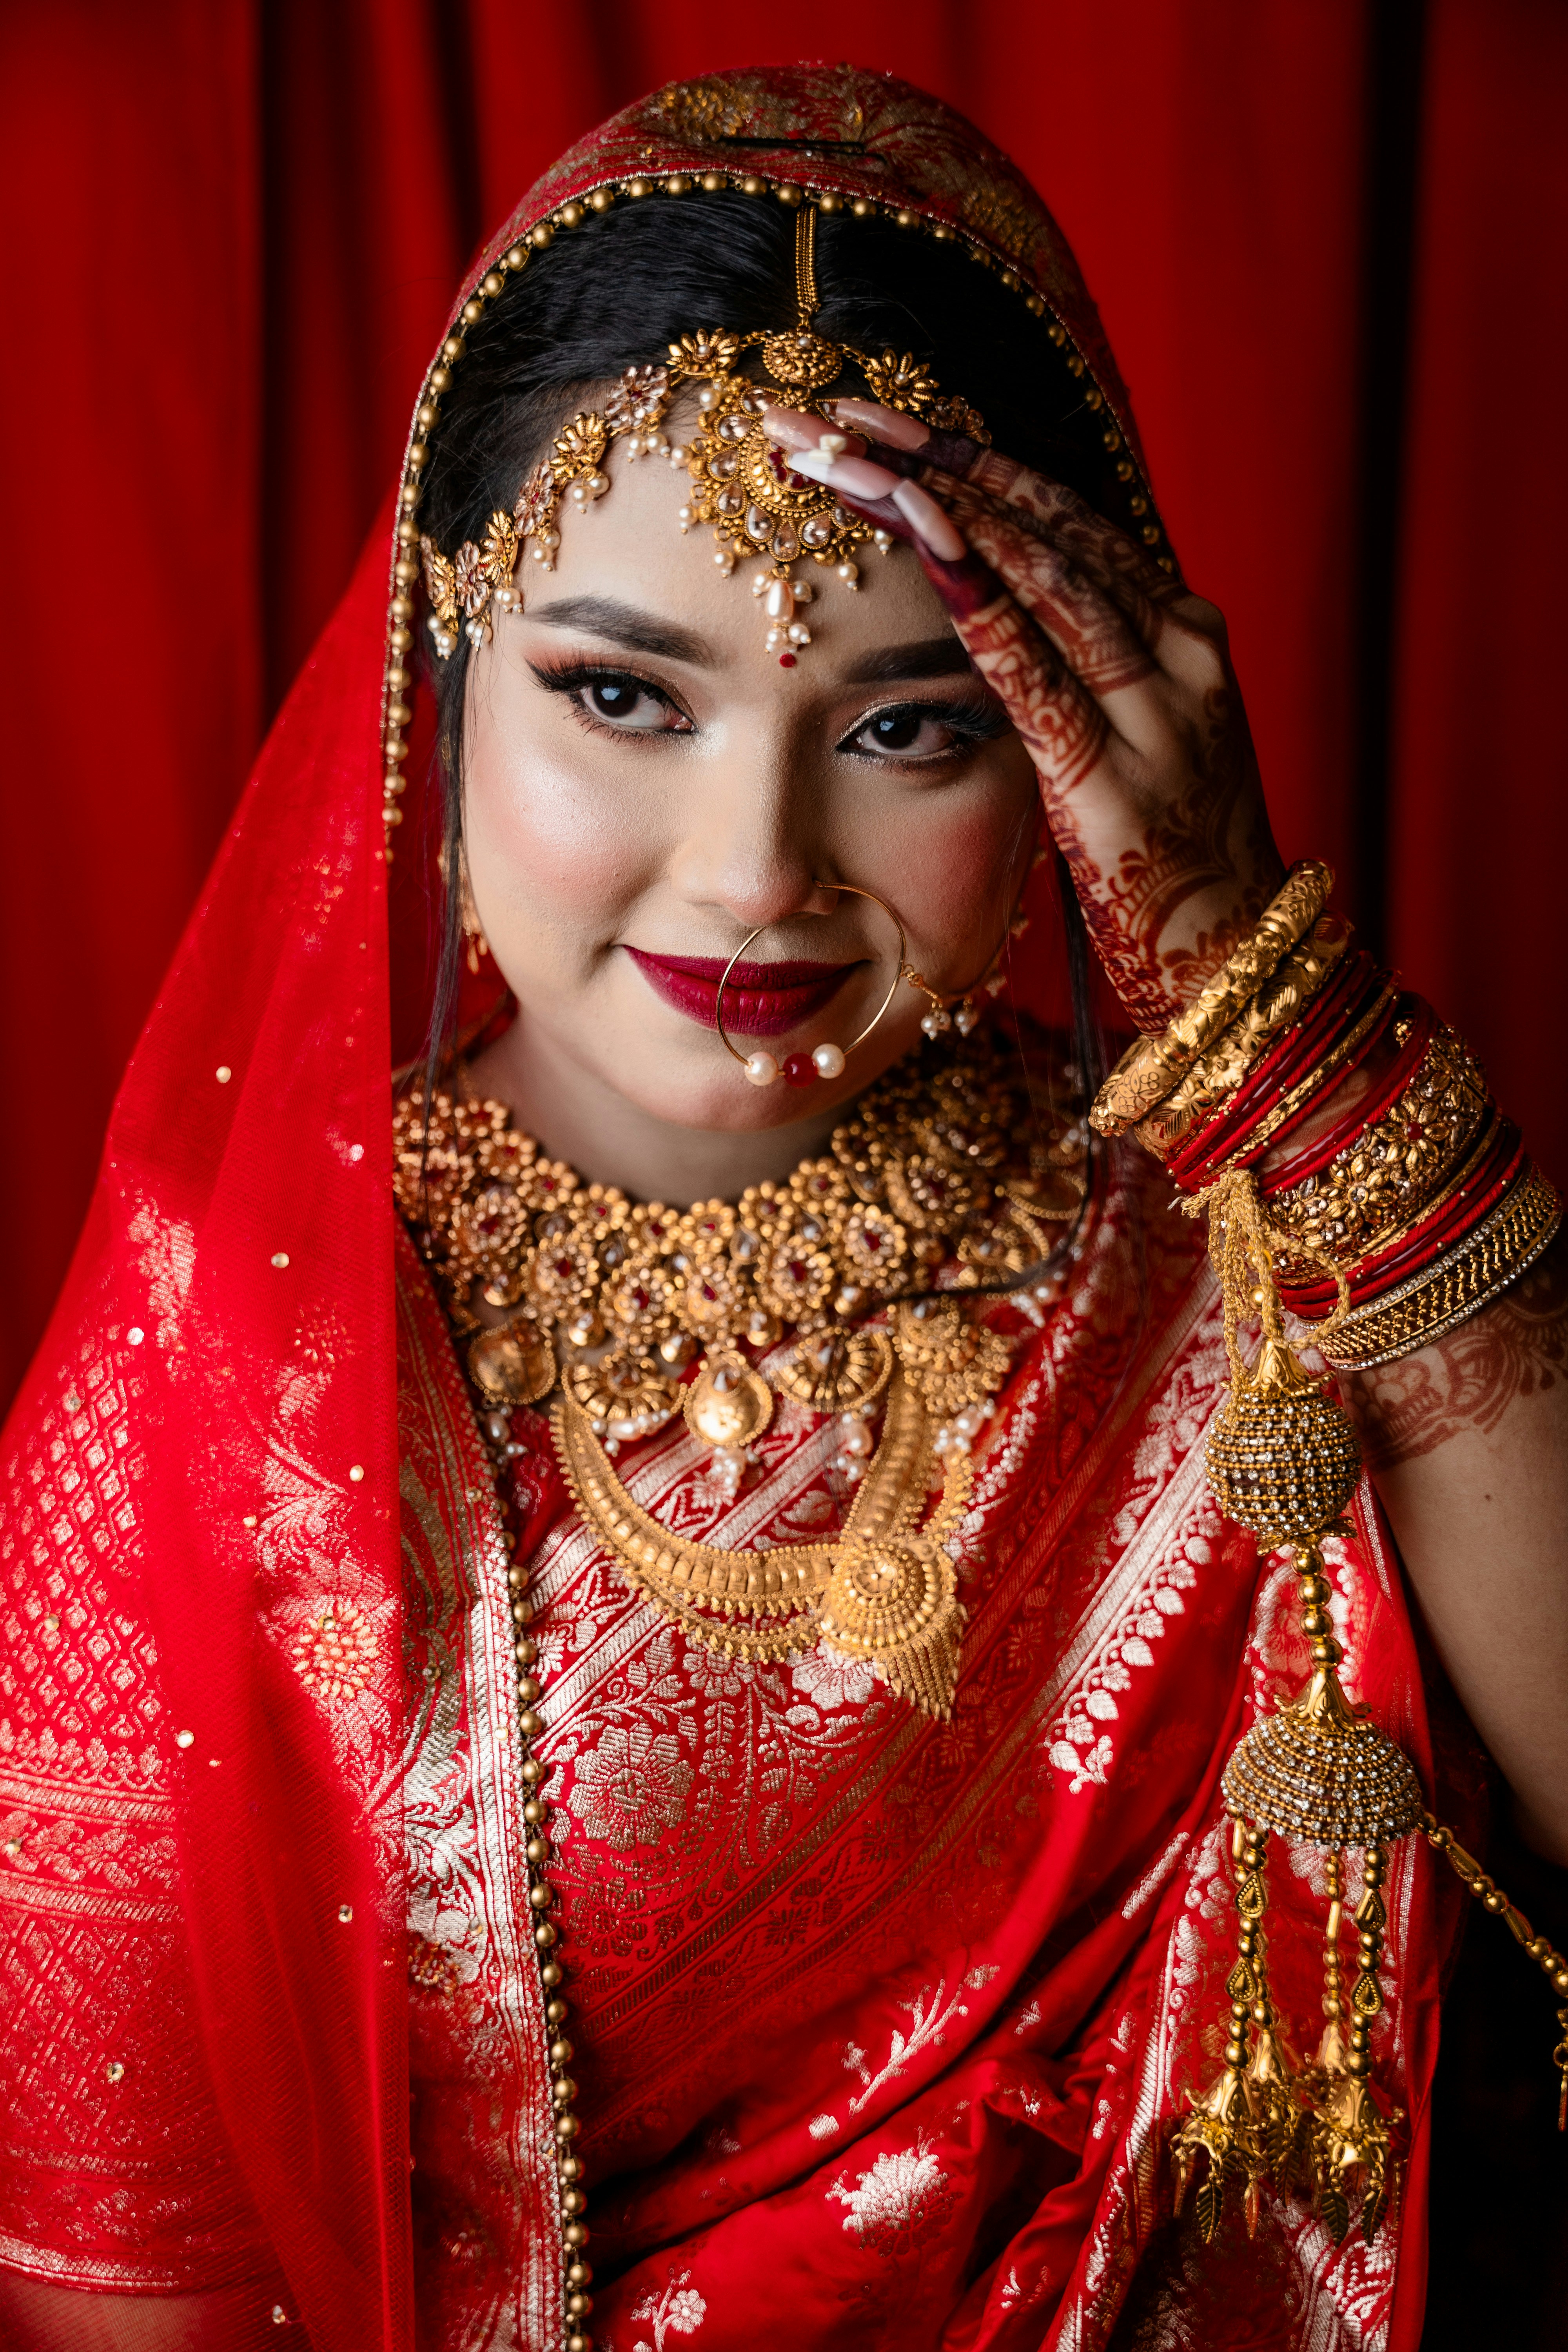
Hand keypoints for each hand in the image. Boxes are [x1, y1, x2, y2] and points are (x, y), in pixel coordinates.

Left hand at [764, 401, 1284, 1032]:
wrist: (1236, 958)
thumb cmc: (1166, 856)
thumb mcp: (1125, 734)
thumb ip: (1073, 669)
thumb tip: (988, 612)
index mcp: (1175, 628)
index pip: (1060, 514)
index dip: (965, 454)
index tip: (873, 416)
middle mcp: (1175, 647)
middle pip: (1042, 521)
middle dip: (930, 457)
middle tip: (829, 413)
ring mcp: (1157, 707)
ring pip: (1044, 573)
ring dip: (936, 508)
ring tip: (847, 459)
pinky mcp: (1119, 778)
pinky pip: (1043, 675)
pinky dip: (985, 604)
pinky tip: (925, 547)